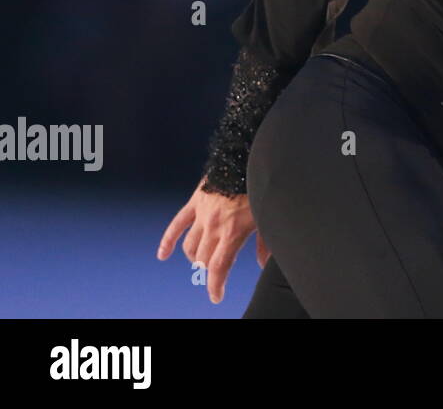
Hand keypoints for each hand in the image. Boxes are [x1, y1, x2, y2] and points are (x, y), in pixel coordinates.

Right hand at [157, 176, 268, 303]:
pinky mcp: (196, 201)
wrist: (248, 155)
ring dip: (195, 257)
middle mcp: (213, 226)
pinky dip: (168, 241)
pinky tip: (163, 255)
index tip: (215, 297)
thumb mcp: (269, 217)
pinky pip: (177, 225)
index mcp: (232, 233)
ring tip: (202, 261)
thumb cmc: (263, 187)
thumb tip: (263, 264)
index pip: (218, 268)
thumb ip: (265, 244)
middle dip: (208, 271)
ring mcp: (202, 214)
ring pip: (190, 246)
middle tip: (214, 275)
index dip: (215, 286)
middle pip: (203, 259)